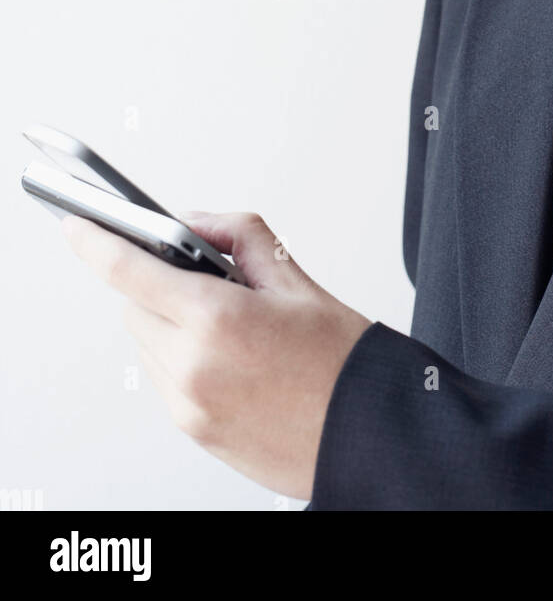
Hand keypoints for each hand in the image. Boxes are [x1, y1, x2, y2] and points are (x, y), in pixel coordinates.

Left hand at [60, 210, 371, 499]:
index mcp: (218, 319)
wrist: (370, 433)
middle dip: (157, 282)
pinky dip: (182, 357)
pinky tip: (232, 355)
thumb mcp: (295, 277)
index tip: (76, 226)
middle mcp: (193, 366)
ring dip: (170, 322)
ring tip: (232, 323)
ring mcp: (189, 404)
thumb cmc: (343, 360)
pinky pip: (165, 378)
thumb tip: (195, 224)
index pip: (130, 271)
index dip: (96, 242)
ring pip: (148, 343)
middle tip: (204, 276)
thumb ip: (237, 236)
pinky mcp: (194, 431)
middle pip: (136, 306)